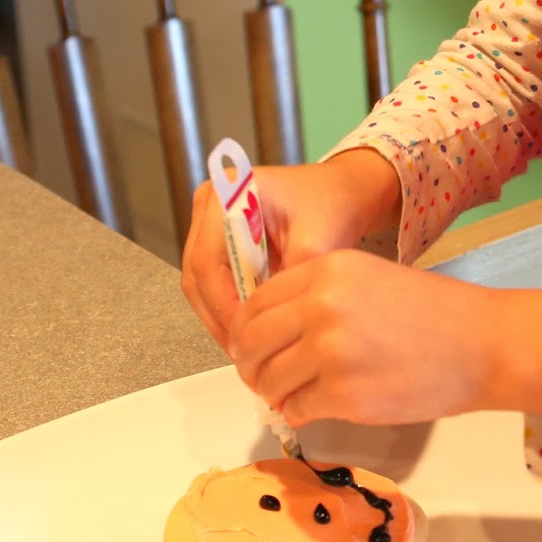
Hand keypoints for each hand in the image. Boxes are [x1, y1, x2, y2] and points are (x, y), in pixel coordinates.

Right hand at [181, 149, 399, 350]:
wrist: (344, 190)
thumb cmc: (333, 203)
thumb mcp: (319, 238)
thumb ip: (292, 273)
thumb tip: (269, 317)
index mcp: (227, 194)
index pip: (208, 261)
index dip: (224, 305)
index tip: (247, 337)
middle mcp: (210, 205)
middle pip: (198, 275)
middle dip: (220, 317)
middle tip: (244, 352)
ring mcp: (210, 223)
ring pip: (202, 283)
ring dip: (222, 316)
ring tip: (247, 347)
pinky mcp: (220, 239)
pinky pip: (215, 281)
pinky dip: (230, 306)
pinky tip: (251, 329)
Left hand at [228, 249, 541, 425]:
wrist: (483, 344)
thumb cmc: (435, 313)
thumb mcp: (371, 278)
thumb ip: (320, 296)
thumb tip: (272, 332)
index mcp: (327, 269)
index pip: (258, 301)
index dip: (248, 330)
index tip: (253, 346)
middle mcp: (321, 305)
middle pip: (253, 341)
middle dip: (251, 364)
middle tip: (262, 378)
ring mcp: (330, 351)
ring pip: (270, 379)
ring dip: (273, 392)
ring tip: (291, 395)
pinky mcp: (343, 394)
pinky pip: (297, 407)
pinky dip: (299, 412)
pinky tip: (316, 407)